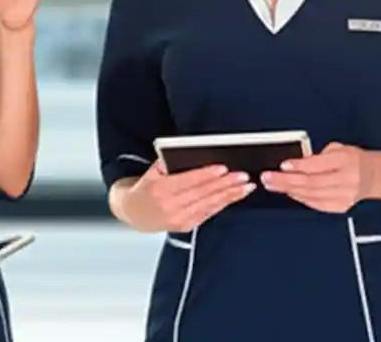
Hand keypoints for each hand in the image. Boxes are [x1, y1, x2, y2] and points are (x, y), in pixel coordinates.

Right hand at [122, 160, 254, 232]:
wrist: (134, 213)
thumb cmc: (145, 188)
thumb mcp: (151, 171)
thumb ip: (169, 162)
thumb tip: (191, 154)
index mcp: (160, 190)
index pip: (188, 181)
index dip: (207, 175)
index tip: (223, 168)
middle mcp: (170, 207)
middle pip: (203, 194)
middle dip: (225, 185)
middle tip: (243, 176)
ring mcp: (179, 219)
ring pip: (209, 205)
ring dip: (230, 195)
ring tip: (246, 186)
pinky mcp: (186, 226)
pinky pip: (209, 213)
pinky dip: (223, 203)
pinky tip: (235, 196)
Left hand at [260, 142, 372, 212]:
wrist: (373, 176)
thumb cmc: (354, 160)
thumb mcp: (339, 148)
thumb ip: (318, 155)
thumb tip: (297, 162)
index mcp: (346, 160)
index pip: (318, 165)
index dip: (299, 166)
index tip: (283, 165)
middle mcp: (346, 179)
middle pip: (311, 182)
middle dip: (285, 181)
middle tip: (268, 178)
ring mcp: (343, 195)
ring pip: (311, 195)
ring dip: (289, 190)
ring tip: (273, 185)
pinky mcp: (340, 206)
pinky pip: (316, 204)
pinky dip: (300, 198)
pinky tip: (289, 193)